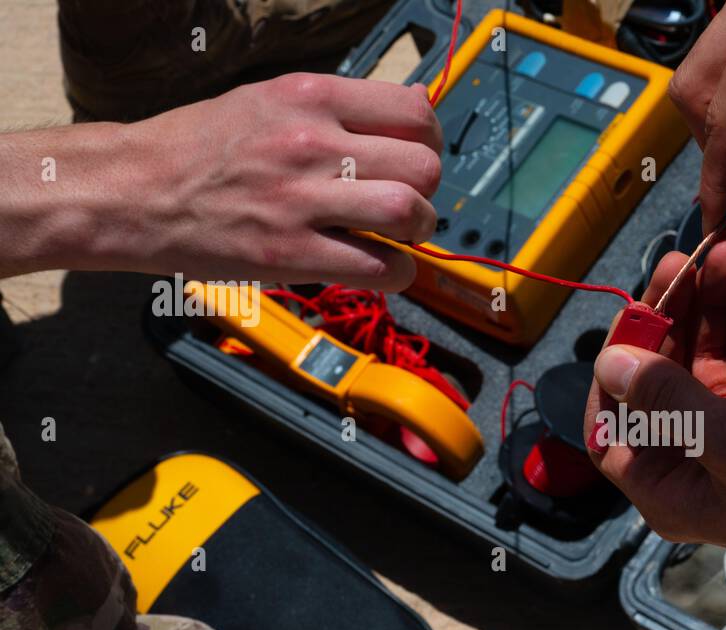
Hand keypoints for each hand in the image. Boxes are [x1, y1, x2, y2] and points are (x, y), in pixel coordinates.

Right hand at [76, 73, 441, 288]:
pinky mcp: (292, 254)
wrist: (133, 190)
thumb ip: (341, 108)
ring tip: (395, 237)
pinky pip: (382, 269)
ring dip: (416, 232)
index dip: (429, 142)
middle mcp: (311, 143)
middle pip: (422, 166)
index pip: (414, 112)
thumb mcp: (269, 100)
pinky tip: (376, 268)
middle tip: (404, 205)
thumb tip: (415, 110)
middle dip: (427, 191)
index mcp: (309, 97)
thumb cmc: (200, 147)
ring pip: (408, 213)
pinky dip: (395, 274)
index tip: (416, 159)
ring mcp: (302, 200)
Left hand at [584, 240, 725, 554]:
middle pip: (659, 374)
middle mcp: (692, 458)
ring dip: (711, 300)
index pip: (612, 422)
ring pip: (703, 350)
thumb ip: (666, 400)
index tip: (636, 310)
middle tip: (685, 258)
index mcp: (669, 487)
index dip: (616, 366)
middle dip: (671, 313)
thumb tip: (610, 364)